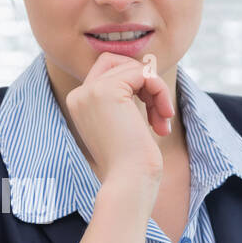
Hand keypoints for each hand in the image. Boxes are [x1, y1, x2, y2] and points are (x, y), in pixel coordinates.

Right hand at [65, 52, 173, 185]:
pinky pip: (143, 73)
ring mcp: (90, 91)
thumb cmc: (131, 160)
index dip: (135, 84)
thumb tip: (145, 65)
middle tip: (158, 112)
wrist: (129, 180)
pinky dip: (159, 90)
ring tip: (162, 119)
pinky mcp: (107, 90)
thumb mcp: (123, 123)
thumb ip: (125, 96)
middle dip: (144, 82)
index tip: (151, 112)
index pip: (107, 70)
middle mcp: (79, 94)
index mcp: (78, 103)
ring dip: (156, 91)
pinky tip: (163, 117)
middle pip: (117, 62)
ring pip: (134, 67)